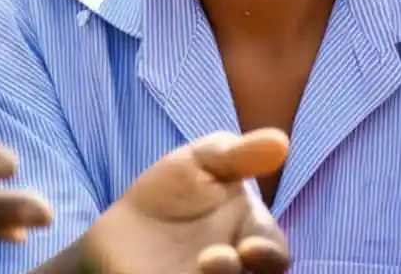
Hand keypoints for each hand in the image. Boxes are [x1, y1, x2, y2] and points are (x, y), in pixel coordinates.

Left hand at [84, 129, 289, 273]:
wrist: (121, 229)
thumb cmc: (173, 194)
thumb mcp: (200, 163)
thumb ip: (238, 155)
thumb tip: (279, 140)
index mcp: (253, 238)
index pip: (274, 253)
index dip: (268, 253)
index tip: (250, 247)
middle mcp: (239, 270)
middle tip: (217, 259)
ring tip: (200, 265)